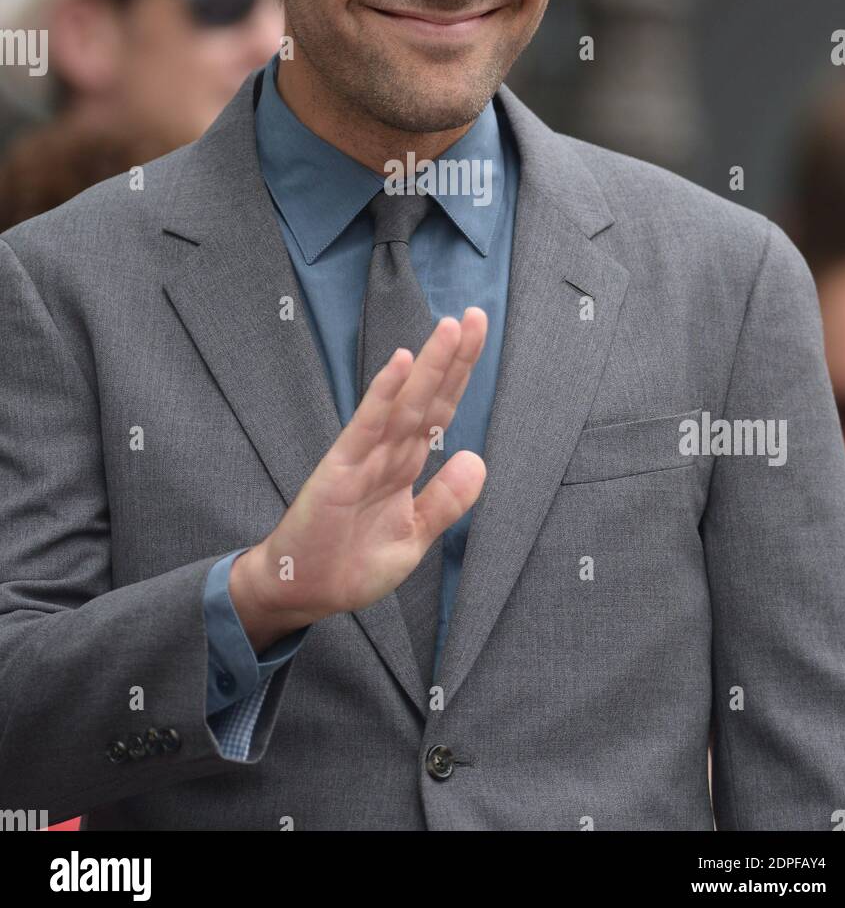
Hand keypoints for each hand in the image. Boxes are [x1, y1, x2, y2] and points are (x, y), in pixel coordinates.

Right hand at [231, 308, 487, 647]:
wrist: (303, 591)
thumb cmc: (351, 563)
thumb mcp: (413, 538)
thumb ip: (444, 501)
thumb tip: (478, 457)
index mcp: (405, 465)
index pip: (439, 411)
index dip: (459, 374)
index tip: (477, 334)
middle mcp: (387, 453)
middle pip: (428, 398)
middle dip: (452, 358)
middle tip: (474, 315)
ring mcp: (364, 458)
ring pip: (404, 405)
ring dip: (427, 366)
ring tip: (448, 328)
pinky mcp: (339, 470)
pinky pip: (367, 426)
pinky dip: (383, 395)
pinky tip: (400, 364)